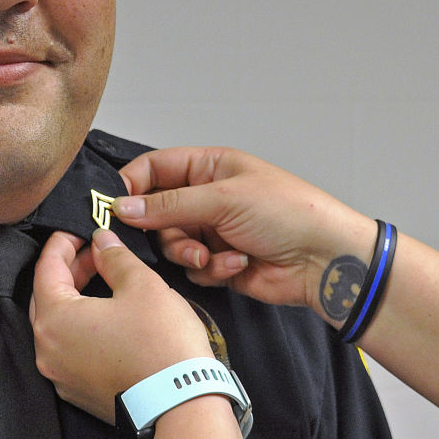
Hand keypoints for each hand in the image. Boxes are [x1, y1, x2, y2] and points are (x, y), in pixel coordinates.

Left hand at [31, 229, 214, 421]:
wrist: (180, 404)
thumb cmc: (161, 343)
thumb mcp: (141, 285)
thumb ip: (114, 258)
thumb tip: (102, 242)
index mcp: (54, 319)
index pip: (45, 269)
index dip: (62, 244)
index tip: (77, 231)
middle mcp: (47, 351)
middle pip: (48, 298)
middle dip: (70, 271)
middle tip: (95, 253)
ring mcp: (61, 376)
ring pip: (59, 326)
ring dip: (77, 300)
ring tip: (105, 282)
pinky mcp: (78, 392)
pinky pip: (71, 351)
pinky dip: (83, 329)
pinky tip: (108, 317)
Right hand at [113, 147, 376, 324]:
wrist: (323, 259)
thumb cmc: (287, 213)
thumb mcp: (223, 199)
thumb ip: (168, 205)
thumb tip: (122, 206)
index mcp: (209, 167)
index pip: (154, 169)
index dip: (132, 187)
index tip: (115, 209)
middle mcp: (207, 198)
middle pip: (157, 214)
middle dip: (167, 233)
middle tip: (184, 243)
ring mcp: (213, 231)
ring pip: (172, 246)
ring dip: (191, 255)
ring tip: (214, 258)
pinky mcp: (220, 263)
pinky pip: (194, 270)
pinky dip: (211, 271)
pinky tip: (237, 266)